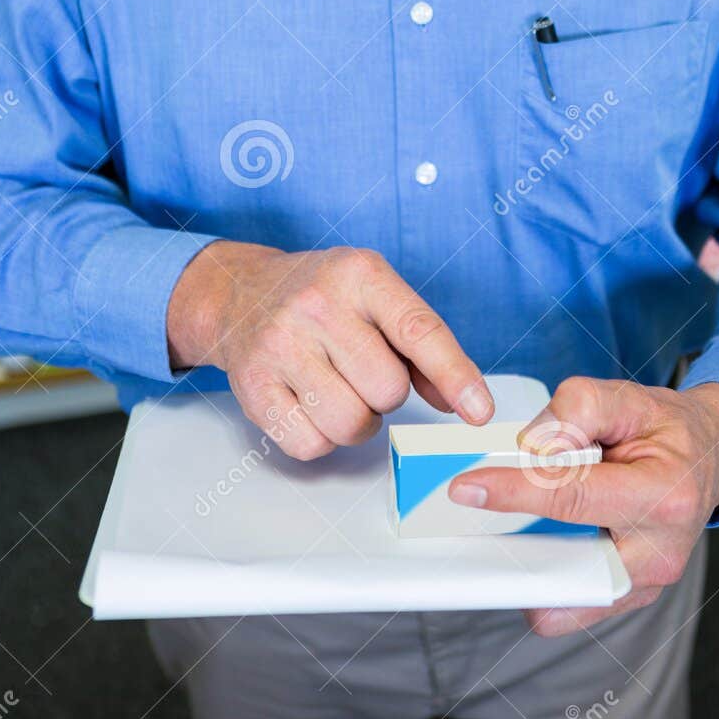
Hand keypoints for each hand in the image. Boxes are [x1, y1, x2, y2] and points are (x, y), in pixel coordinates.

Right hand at [167, 241, 493, 459]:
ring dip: (356, 420)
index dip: (454, 374)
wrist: (239, 293)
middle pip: (387, 389)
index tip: (479, 412)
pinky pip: (310, 445)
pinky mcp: (252, 386)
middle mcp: (317, 304)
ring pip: (351, 424)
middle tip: (360, 370)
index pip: (419, 329)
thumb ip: (422, 346)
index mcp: (360, 274)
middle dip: (385, 393)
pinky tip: (308, 402)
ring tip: (337, 387)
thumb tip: (464, 401)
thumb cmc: (323, 297)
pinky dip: (320, 437)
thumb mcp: (376, 295)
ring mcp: (279, 345)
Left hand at [448, 377, 718, 636]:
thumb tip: (533, 446)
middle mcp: (659, 553)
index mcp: (665, 497)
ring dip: (525, 565)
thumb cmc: (667, 429)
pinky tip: (529, 542)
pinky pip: (570, 606)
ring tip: (502, 528)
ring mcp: (645, 586)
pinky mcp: (628, 598)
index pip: (574, 497)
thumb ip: (578, 409)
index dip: (514, 492)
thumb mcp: (628, 397)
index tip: (466, 488)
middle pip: (565, 564)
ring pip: (563, 599)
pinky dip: (543, 576)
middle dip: (513, 545)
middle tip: (473, 514)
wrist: (708, 458)